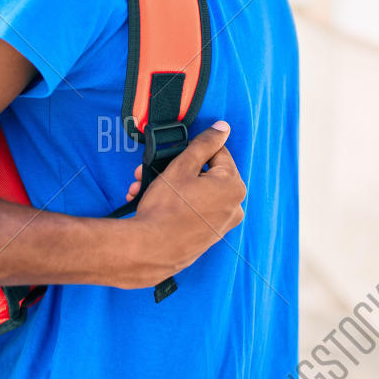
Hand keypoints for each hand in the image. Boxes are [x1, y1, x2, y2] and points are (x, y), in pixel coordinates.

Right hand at [115, 121, 245, 288]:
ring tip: (144, 188)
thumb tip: (223, 128)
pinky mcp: (208, 237)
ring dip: (171, 187)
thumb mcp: (183, 166)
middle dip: (176, 170)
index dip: (193, 151)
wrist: (149, 251)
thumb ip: (205, 144)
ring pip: (196, 193)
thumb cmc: (166, 208)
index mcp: (234, 187)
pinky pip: (194, 211)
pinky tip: (152, 204)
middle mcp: (234, 207)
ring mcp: (221, 225)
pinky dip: (176, 205)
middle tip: (153, 171)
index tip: (174, 156)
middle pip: (206, 175)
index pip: (218, 153)